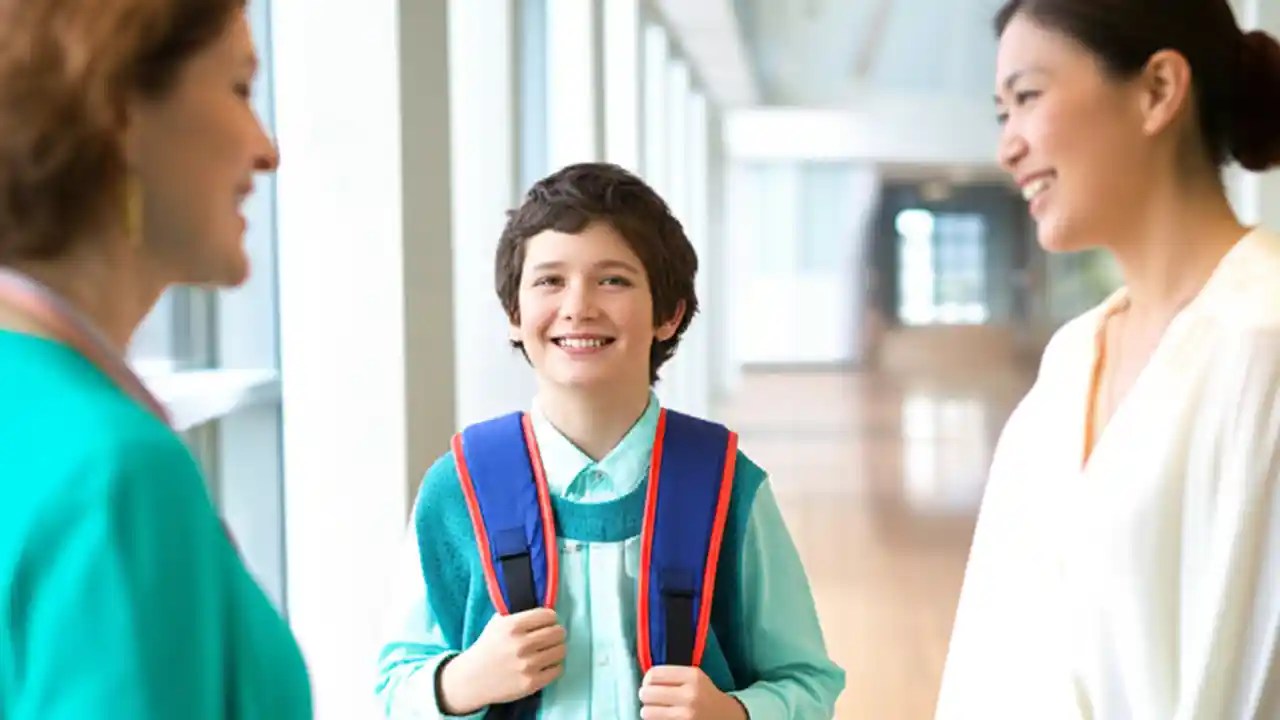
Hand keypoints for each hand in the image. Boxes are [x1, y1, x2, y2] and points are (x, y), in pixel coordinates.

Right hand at [438, 608, 565, 713]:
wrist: (472, 679)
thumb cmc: (488, 647)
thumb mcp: (498, 623)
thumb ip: (520, 614)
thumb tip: (546, 606)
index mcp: (513, 626)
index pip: (549, 615)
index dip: (550, 618)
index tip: (546, 623)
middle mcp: (521, 645)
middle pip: (558, 632)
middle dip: (556, 633)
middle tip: (549, 637)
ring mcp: (527, 665)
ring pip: (561, 650)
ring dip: (556, 649)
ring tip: (548, 650)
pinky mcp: (532, 683)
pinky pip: (558, 669)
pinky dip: (554, 666)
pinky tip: (545, 664)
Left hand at [639, 666, 747, 719]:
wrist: (726, 717)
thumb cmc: (705, 696)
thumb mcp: (694, 678)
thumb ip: (672, 675)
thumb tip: (645, 681)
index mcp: (693, 676)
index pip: (653, 675)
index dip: (647, 680)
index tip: (651, 685)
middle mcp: (690, 695)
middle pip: (647, 693)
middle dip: (646, 696)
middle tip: (652, 699)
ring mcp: (686, 716)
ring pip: (647, 712)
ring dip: (648, 711)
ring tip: (657, 711)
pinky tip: (664, 719)